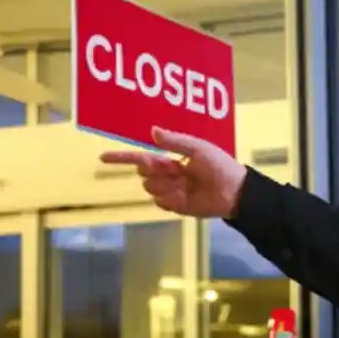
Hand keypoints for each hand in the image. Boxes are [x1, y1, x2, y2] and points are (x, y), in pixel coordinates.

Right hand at [100, 126, 247, 218]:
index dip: (122, 158)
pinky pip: (161, 203)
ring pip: (150, 189)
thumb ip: (175, 141)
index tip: (103, 158)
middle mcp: (167, 175)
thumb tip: (152, 131)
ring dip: (166, 185)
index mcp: (170, 159)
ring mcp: (170, 192)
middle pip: (143, 174)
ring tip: (186, 185)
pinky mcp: (176, 207)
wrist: (235, 191)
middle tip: (175, 169)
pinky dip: (171, 199)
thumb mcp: (198, 148)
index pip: (140, 158)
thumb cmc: (219, 165)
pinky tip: (186, 197)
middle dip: (154, 170)